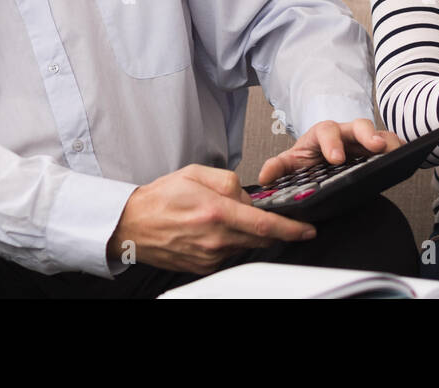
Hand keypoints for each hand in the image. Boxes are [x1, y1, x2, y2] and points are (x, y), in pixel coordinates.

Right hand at [105, 164, 315, 273]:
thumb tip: (247, 193)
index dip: (290, 229)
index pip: (263, 224)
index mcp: (216, 212)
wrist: (132, 225)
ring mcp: (210, 256)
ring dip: (246, 233)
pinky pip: (229, 253)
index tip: (306, 230)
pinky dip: (230, 241)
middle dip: (271, 229)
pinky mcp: (204, 266)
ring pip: (244, 245)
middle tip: (269, 216)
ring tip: (223, 217)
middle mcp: (215, 238)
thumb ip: (227, 180)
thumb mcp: (195, 173)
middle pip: (259, 238)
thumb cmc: (159, 199)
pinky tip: (213, 229)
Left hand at [256, 118, 402, 185]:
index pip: (326, 131)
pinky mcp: (377, 150)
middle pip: (359, 125)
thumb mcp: (292, 163)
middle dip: (367, 135)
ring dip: (387, 142)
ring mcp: (363, 141)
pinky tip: (405, 157)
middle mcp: (346, 133)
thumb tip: (265, 175)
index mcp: (323, 134)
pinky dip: (398, 148)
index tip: (335, 159)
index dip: (331, 143)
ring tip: (395, 153)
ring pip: (379, 134)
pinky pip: (391, 144)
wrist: (323, 160)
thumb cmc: (310, 159)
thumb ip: (279, 168)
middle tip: (376, 148)